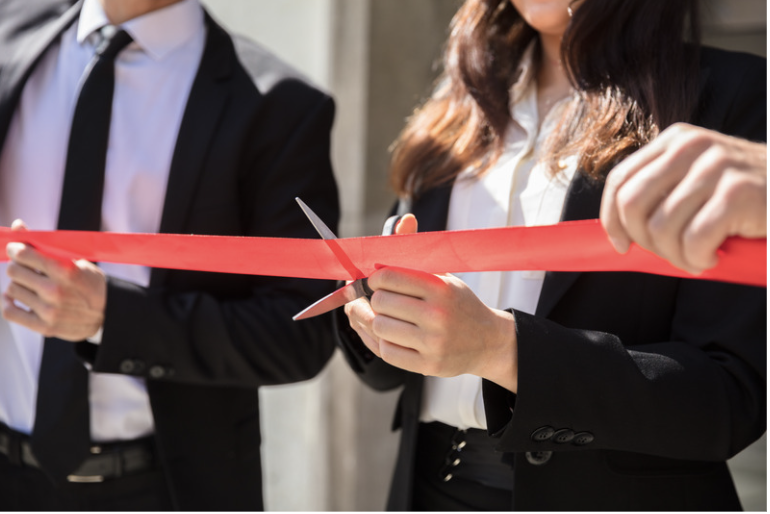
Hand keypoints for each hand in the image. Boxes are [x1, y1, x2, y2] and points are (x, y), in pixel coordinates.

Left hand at [2, 219, 106, 340]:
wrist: (108, 313)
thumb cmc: (89, 283)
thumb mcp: (75, 261)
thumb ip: (44, 245)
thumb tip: (17, 225)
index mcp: (66, 271)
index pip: (24, 254)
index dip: (16, 249)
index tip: (17, 249)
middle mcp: (56, 291)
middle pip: (14, 271)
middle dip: (18, 266)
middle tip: (25, 268)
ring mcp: (50, 311)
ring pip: (11, 290)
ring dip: (17, 284)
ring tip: (28, 284)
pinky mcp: (44, 327)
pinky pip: (9, 312)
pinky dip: (7, 303)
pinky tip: (14, 297)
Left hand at [344, 214, 517, 391]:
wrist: (488, 342)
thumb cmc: (458, 304)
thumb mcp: (444, 274)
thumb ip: (418, 249)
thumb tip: (404, 220)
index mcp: (441, 288)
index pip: (389, 276)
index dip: (375, 277)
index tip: (376, 280)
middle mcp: (438, 315)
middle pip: (380, 302)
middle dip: (373, 299)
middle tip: (377, 299)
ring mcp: (433, 343)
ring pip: (379, 327)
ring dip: (373, 321)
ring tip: (378, 316)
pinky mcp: (428, 365)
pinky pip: (386, 352)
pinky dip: (381, 341)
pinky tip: (387, 334)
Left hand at [601, 123, 766, 273]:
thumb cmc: (746, 196)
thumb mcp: (698, 180)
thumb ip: (660, 194)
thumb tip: (616, 232)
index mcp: (675, 140)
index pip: (619, 180)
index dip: (612, 219)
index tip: (621, 245)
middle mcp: (691, 147)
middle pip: (632, 205)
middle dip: (644, 241)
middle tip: (670, 253)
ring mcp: (715, 167)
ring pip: (661, 229)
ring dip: (676, 256)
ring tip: (698, 257)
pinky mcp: (737, 193)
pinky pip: (693, 240)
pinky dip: (698, 259)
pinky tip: (714, 256)